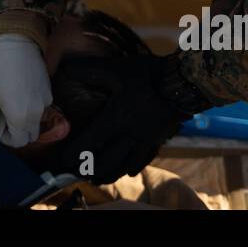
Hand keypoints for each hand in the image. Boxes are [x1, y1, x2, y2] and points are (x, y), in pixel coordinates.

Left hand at [0, 34, 51, 146]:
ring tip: (11, 103)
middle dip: (17, 132)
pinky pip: (40, 107)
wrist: (18, 43)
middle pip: (30, 135)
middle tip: (3, 118)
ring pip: (36, 122)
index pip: (18, 142)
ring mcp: (46, 102)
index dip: (6, 139)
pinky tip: (20, 91)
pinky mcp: (49, 90)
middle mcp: (37, 114)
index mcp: (21, 118)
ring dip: (24, 120)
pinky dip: (31, 107)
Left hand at [44, 54, 198, 182]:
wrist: (183, 83)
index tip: (65, 159)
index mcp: (117, 118)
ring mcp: (146, 140)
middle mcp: (130, 134)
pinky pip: (143, 160)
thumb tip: (64, 68)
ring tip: (98, 178)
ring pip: (124, 165)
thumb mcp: (116, 69)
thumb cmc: (147, 75)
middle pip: (107, 161)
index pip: (91, 141)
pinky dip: (132, 168)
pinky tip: (127, 171)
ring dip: (109, 173)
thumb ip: (90, 70)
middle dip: (90, 169)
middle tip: (78, 172)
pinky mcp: (158, 140)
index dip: (76, 152)